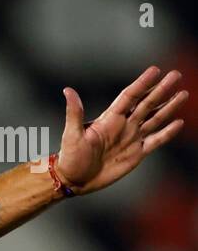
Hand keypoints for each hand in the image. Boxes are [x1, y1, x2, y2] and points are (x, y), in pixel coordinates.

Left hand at [55, 66, 186, 194]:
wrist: (74, 180)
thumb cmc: (70, 156)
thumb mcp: (72, 134)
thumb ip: (74, 113)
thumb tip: (68, 90)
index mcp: (110, 118)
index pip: (130, 96)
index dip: (142, 83)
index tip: (155, 70)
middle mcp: (124, 125)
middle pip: (146, 103)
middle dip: (161, 90)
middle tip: (176, 75)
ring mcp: (132, 138)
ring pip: (155, 119)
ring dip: (168, 107)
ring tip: (183, 94)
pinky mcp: (137, 153)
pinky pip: (156, 140)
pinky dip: (168, 133)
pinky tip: (179, 122)